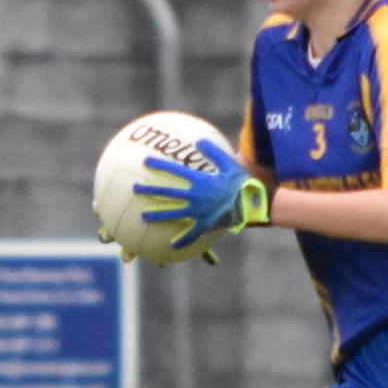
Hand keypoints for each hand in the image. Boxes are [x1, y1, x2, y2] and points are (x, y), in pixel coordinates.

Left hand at [134, 137, 269, 251]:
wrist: (252, 205)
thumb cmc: (242, 183)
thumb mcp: (230, 164)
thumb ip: (214, 152)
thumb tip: (200, 140)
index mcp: (199, 180)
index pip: (174, 171)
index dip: (159, 165)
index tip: (145, 162)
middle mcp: (194, 196)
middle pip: (167, 193)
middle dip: (149, 190)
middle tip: (135, 189)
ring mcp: (198, 212)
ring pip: (173, 214)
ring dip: (157, 215)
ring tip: (143, 217)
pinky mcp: (206, 225)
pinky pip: (192, 234)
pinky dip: (182, 241)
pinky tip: (172, 246)